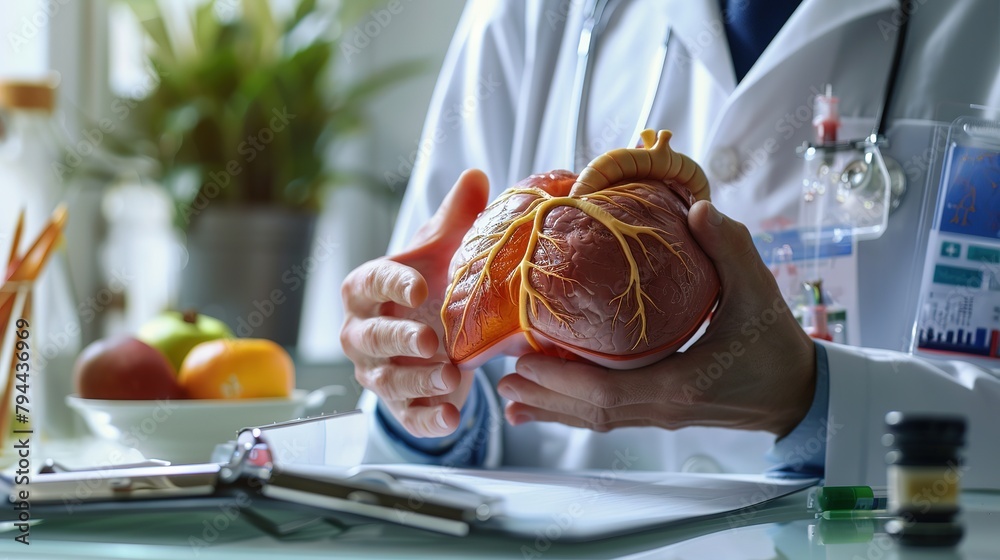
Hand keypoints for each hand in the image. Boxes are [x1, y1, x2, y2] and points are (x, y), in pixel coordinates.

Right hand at [341, 170, 489, 436]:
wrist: (437, 329)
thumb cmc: (432, 283)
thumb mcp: (445, 249)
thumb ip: (458, 216)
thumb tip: (476, 177)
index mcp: (367, 290)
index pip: (370, 283)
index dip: (391, 284)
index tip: (418, 284)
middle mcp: (363, 333)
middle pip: (371, 338)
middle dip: (399, 339)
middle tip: (431, 339)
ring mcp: (379, 371)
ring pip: (388, 380)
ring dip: (418, 381)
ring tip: (451, 378)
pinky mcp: (401, 403)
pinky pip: (408, 417)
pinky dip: (428, 421)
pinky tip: (452, 419)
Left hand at [496, 201, 816, 436]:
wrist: (798, 391)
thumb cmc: (777, 345)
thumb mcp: (760, 292)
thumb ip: (731, 248)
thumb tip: (696, 208)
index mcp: (681, 385)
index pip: (608, 394)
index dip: (562, 382)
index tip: (523, 364)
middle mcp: (663, 408)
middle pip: (591, 412)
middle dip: (545, 395)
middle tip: (502, 377)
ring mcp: (660, 415)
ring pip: (596, 419)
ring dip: (553, 406)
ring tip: (511, 395)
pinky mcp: (660, 411)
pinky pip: (609, 416)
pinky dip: (574, 410)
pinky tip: (547, 406)